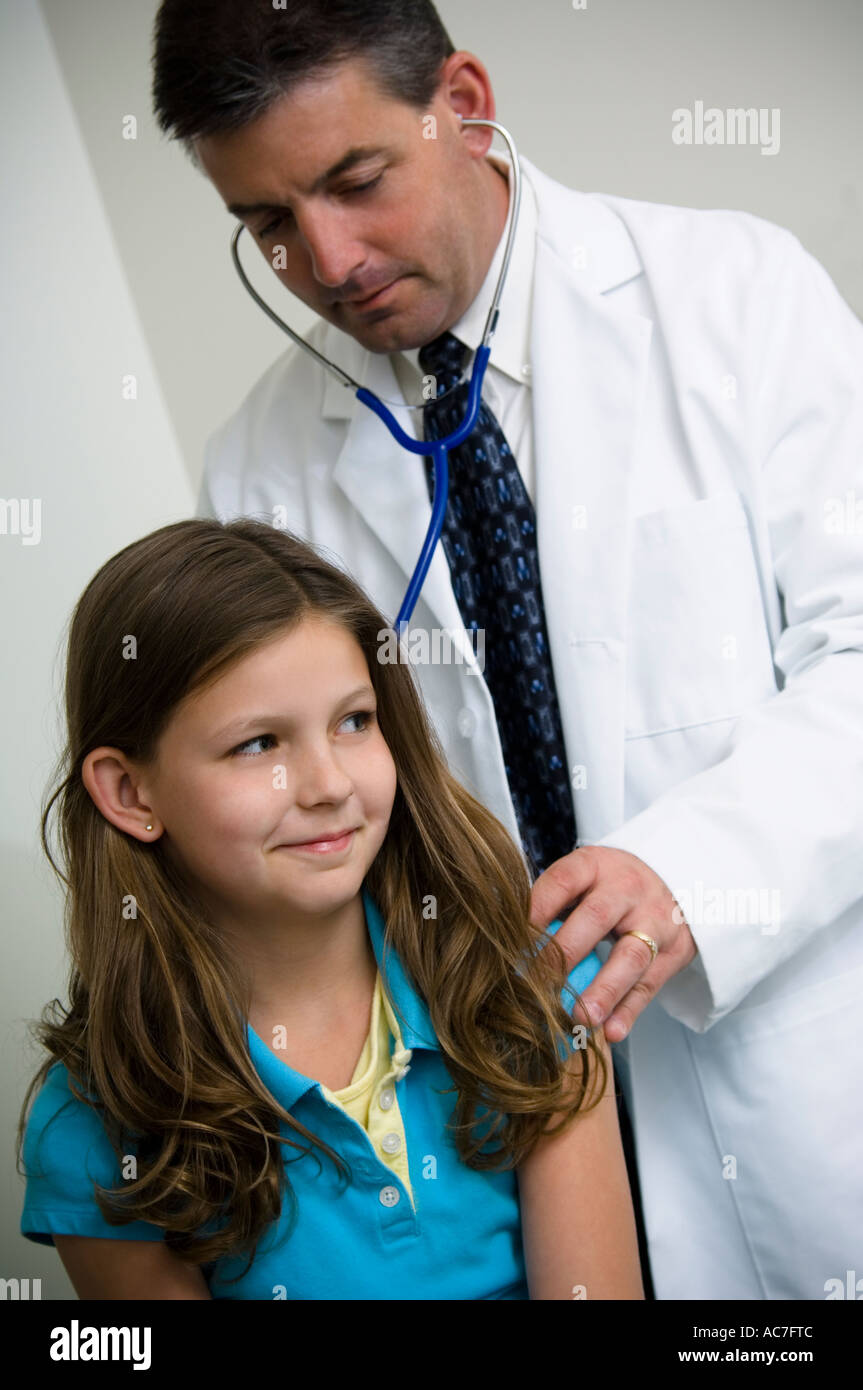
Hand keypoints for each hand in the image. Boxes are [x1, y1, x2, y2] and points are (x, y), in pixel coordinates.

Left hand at [529, 845, 697, 1041]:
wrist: (674, 881)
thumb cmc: (609, 885)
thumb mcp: (584, 877)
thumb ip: (552, 903)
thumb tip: (509, 939)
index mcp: (595, 865)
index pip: (563, 880)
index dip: (538, 908)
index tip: (514, 938)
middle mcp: (627, 889)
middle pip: (596, 917)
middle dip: (564, 952)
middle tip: (538, 982)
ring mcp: (654, 920)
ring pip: (630, 956)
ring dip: (604, 990)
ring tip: (581, 1017)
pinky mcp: (673, 952)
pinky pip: (650, 985)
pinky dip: (630, 1011)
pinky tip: (611, 1031)